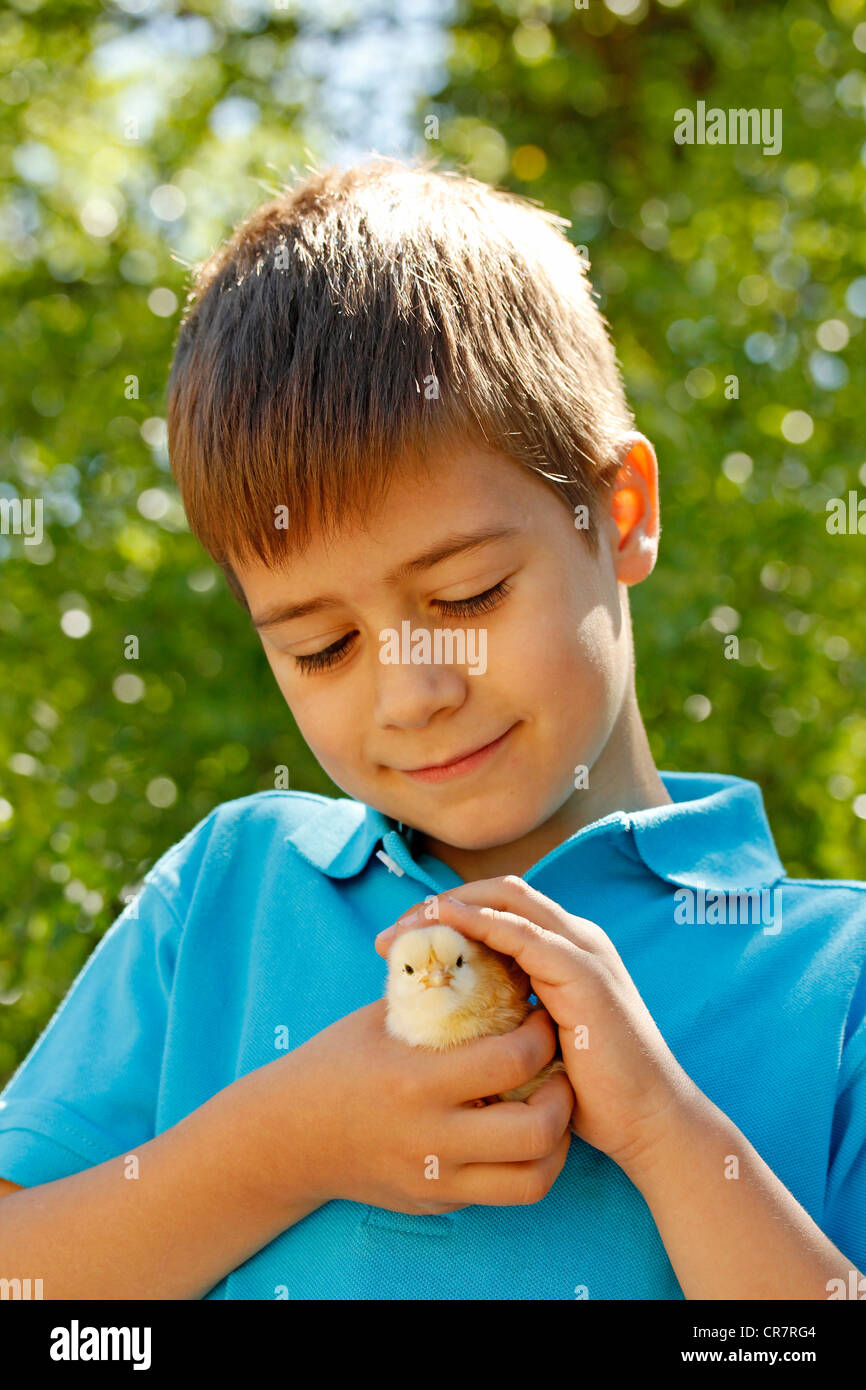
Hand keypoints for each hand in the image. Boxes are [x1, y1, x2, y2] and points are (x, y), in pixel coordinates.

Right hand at [275, 997, 574, 1214]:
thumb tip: (491, 957)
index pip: (510, 1060)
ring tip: (551, 1108)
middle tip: (559, 1069)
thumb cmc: (336, 1063)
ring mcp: (436, 1179)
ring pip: (535, 1179)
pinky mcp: (438, 1204)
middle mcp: (431, 1138)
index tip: (540, 1017)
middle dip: (563, 1095)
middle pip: (537, 1131)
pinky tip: (518, 1132)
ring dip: (557, 1141)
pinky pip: (506, 1193)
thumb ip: (437, 997)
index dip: (540, 1035)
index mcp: (416, 1080)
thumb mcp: (382, 1019)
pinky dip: (527, 1164)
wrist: (286, 1137)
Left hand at [375, 876, 697, 1181]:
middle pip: (498, 892)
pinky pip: (525, 934)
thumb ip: (500, 1018)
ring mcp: (582, 951)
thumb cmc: (588, 1093)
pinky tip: (447, 930)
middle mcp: (574, 938)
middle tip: (391, 935)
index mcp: (562, 950)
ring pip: (508, 900)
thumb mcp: (529, 1043)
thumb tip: (437, 1024)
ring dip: (450, 909)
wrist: (647, 1123)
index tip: (396, 944)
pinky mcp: (585, 974)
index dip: (446, 914)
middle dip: (439, 904)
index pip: (497, 907)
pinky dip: (482, 923)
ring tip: (404, 932)